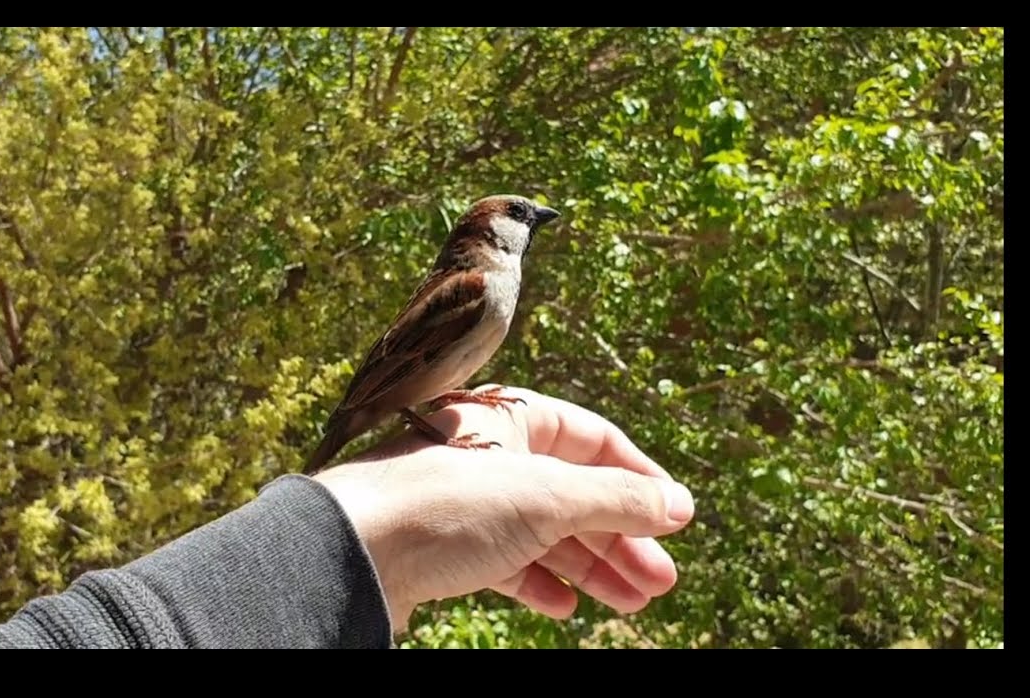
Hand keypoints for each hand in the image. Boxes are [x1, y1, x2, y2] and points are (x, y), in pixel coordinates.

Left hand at [311, 385, 694, 631]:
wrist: (350, 549)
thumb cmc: (446, 505)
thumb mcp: (548, 498)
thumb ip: (616, 501)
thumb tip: (679, 505)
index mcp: (511, 420)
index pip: (593, 440)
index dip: (639, 479)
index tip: (677, 519)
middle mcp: (489, 455)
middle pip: (573, 493)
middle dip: (622, 537)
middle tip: (661, 581)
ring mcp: (465, 502)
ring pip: (543, 532)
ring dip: (591, 566)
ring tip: (632, 602)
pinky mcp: (443, 546)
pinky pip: (504, 560)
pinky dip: (539, 582)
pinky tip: (565, 608)